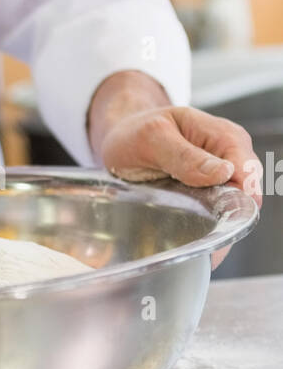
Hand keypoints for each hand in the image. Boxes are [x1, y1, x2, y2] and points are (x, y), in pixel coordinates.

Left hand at [88, 70, 260, 266]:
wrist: (121, 138)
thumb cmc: (135, 133)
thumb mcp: (152, 139)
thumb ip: (185, 156)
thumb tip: (224, 172)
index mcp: (224, 136)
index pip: (248, 172)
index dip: (238, 198)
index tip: (216, 218)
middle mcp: (231, 156)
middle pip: (246, 195)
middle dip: (226, 216)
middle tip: (195, 231)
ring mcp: (222, 176)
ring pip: (233, 209)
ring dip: (215, 225)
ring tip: (188, 235)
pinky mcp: (211, 192)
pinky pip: (218, 214)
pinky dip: (206, 225)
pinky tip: (189, 233)